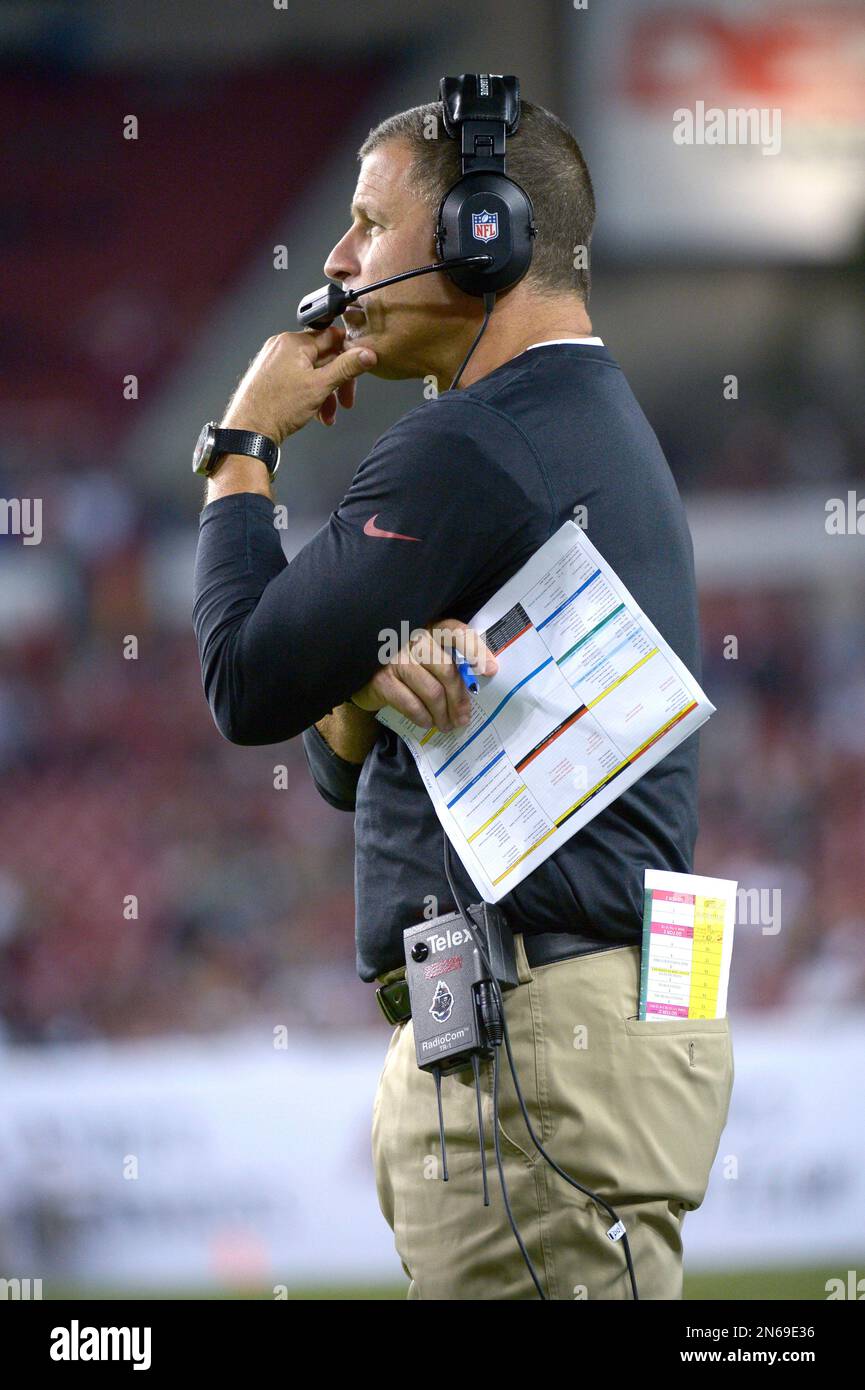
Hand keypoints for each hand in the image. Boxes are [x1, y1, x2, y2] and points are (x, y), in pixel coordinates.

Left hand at [221, 323, 376, 443]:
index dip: (349, 354)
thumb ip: (346, 368)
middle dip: (337, 382)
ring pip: (312, 372)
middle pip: (323, 357)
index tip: (360, 368)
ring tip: (328, 414)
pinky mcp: (271, 377)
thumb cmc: (276, 408)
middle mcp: (282, 347)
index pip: (332, 337)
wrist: (249, 431)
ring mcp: (275, 362)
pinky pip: (299, 380)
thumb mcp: (320, 386)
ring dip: (325, 393)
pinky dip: (311, 395)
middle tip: (346, 401)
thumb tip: (366, 354)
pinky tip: (315, 413)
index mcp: (293, 342)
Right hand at [350, 619, 497, 731]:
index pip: (456, 632)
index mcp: (430, 626)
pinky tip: (427, 723)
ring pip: (431, 691)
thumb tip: (479, 682)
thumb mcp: (427, 653)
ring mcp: (394, 657)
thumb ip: (449, 659)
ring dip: (442, 714)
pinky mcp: (381, 679)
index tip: (491, 671)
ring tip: (447, 725)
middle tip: (464, 718)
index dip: (475, 650)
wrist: (361, 671)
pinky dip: (423, 717)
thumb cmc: (404, 663)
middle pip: (447, 670)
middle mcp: (412, 637)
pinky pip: (411, 704)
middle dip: (459, 699)